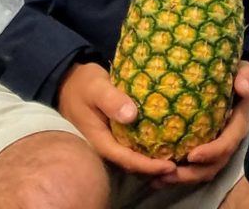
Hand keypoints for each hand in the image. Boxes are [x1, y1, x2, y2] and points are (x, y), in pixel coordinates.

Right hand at [56, 62, 178, 178]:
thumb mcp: (96, 88)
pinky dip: (149, 146)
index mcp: (100, 141)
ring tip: (177, 156)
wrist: (69, 82)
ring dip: (153, 158)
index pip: (127, 159)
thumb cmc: (83, 85)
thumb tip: (132, 115)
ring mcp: (112, 140)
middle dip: (155, 167)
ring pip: (134, 155)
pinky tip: (166, 140)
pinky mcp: (117, 132)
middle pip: (133, 163)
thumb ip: (111, 101)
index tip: (169, 166)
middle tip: (179, 166)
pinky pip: (134, 144)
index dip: (148, 166)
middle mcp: (107, 145)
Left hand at [167, 61, 248, 186]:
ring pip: (200, 172)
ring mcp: (215, 150)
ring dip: (180, 179)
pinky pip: (191, 169)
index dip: (212, 152)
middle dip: (190, 174)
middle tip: (167, 174)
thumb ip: (246, 76)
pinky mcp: (202, 151)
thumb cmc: (235, 75)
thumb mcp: (244, 71)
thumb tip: (243, 87)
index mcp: (237, 125)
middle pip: (211, 167)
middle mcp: (227, 142)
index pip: (227, 144)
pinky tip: (155, 178)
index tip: (192, 155)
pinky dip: (175, 176)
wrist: (230, 81)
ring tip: (156, 181)